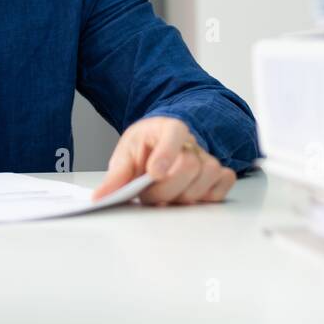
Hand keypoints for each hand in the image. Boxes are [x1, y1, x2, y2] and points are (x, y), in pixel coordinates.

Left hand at [92, 116, 235, 205]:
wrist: (160, 144)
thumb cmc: (145, 147)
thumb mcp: (125, 154)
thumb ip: (116, 176)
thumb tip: (101, 196)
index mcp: (168, 127)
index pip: (175, 133)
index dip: (166, 153)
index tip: (154, 173)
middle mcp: (192, 141)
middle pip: (189, 166)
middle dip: (165, 189)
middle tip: (148, 195)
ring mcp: (207, 157)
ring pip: (206, 178)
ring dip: (182, 196)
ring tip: (165, 196)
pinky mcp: (218, 174)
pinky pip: (223, 186)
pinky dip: (206, 196)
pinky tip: (187, 195)